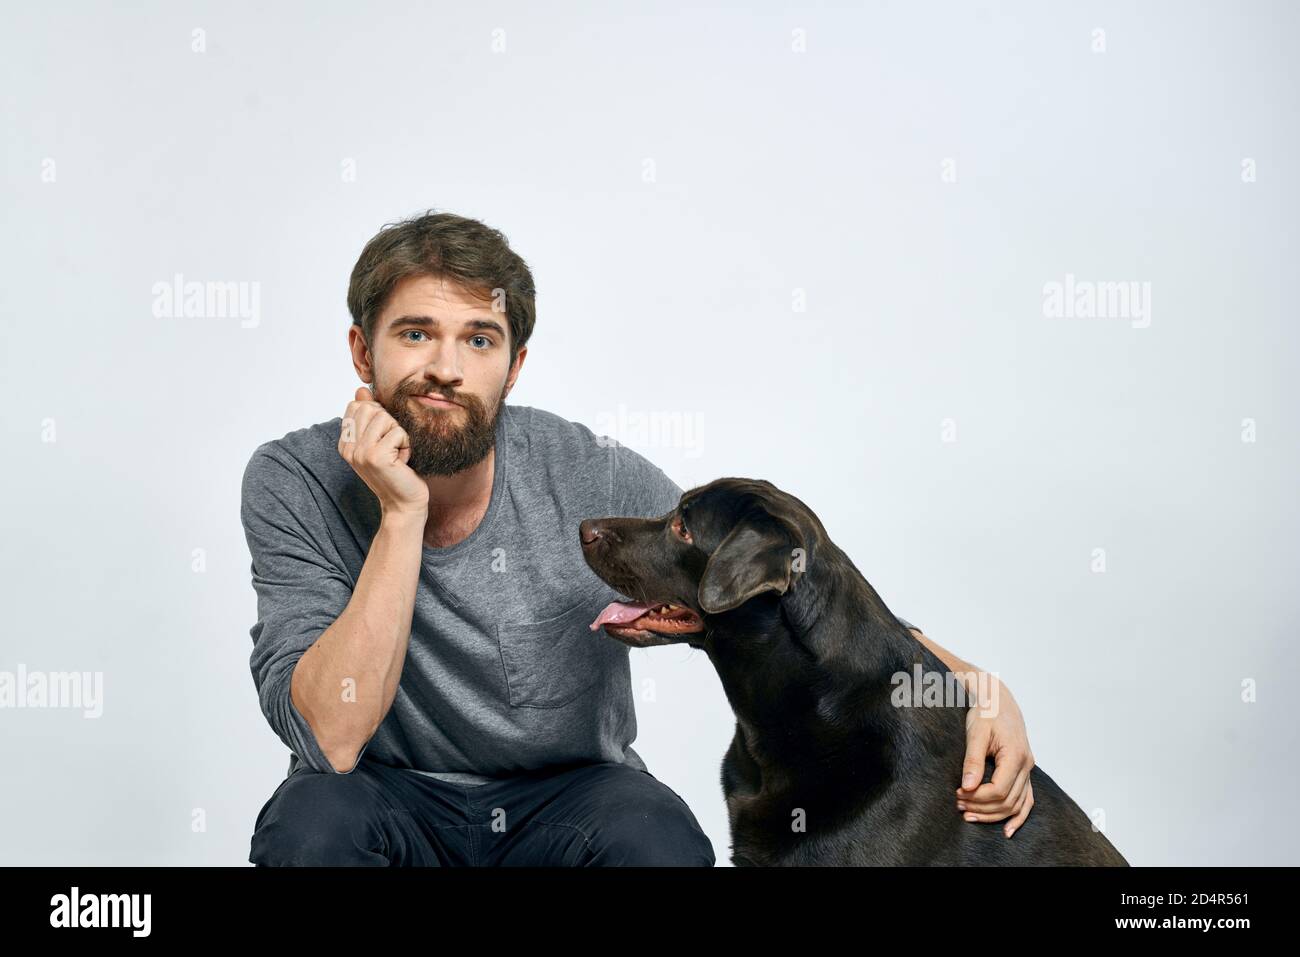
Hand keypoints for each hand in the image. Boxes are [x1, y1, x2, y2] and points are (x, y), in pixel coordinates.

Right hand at [338, 386, 427, 516]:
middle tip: (392, 447)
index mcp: (345, 442)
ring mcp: (360, 452)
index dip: (378, 414)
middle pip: (371, 408)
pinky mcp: (376, 457)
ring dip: (399, 434)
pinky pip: (398, 432)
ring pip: (385, 418)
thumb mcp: (380, 441)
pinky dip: (407, 445)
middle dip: (390, 423)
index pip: (357, 405)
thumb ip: (369, 416)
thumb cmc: (396, 471)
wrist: (403, 503)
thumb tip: (361, 390)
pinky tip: (402, 462)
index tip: (383, 437)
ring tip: (397, 454)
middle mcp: (348, 447)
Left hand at [955, 675, 1034, 837]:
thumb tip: (968, 786)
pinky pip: (1027, 801)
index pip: (999, 789)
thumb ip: (973, 760)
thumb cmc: (986, 712)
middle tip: (958, 805)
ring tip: (968, 814)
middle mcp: (1026, 765)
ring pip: (1016, 804)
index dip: (978, 797)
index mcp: (1016, 755)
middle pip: (1007, 800)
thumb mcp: (976, 732)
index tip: (958, 794)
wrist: (999, 700)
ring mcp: (1028, 770)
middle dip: (981, 808)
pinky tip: (1007, 830)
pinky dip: (1018, 817)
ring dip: (993, 815)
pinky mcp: (1024, 772)